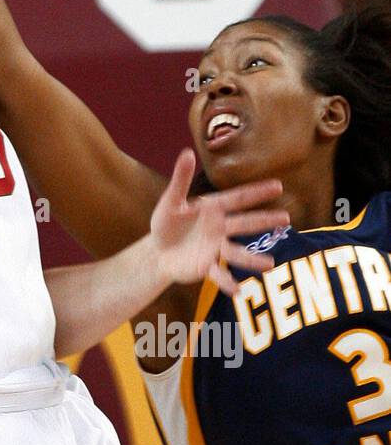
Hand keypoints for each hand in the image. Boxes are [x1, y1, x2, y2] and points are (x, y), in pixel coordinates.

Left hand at [149, 149, 287, 295]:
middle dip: (264, 221)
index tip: (278, 186)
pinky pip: (219, 275)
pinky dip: (228, 283)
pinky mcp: (207, 266)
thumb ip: (180, 179)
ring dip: (253, 259)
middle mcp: (220, 228)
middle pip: (245, 223)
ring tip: (270, 265)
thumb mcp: (171, 200)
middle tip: (286, 219)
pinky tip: (238, 292)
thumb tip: (187, 152)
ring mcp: (216, 248)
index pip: (238, 198)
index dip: (257, 192)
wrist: (157, 252)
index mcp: (213, 209)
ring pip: (237, 253)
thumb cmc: (166, 223)